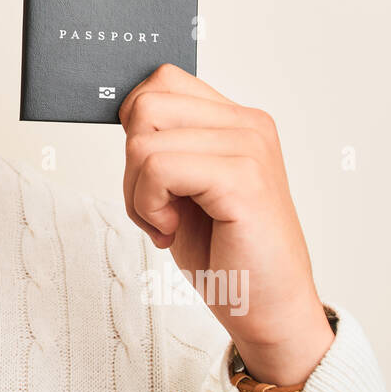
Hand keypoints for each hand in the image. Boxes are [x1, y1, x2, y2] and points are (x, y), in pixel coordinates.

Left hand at [119, 64, 334, 386]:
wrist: (267, 309)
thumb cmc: (225, 252)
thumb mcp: (182, 185)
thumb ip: (164, 141)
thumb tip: (123, 111)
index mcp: (236, 119)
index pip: (160, 81)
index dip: (136, 131)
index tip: (153, 179)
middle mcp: (248, 124)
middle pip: (144, 106)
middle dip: (131, 165)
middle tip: (157, 208)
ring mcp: (250, 147)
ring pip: (143, 140)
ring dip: (137, 192)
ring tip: (168, 222)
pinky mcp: (243, 178)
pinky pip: (157, 168)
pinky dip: (148, 207)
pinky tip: (174, 231)